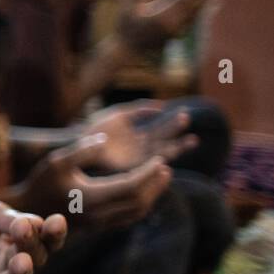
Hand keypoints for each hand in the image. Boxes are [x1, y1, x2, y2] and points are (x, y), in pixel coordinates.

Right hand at [19, 134, 171, 230]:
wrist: (28, 211)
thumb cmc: (40, 183)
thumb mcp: (57, 161)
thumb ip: (82, 150)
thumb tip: (106, 142)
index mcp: (91, 197)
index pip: (132, 186)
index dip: (149, 173)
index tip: (161, 160)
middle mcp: (98, 214)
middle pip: (139, 202)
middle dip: (156, 185)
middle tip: (166, 169)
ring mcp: (99, 224)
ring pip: (136, 213)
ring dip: (152, 196)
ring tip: (160, 180)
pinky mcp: (98, 227)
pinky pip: (128, 218)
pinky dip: (141, 204)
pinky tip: (143, 192)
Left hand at [83, 100, 197, 170]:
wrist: (79, 140)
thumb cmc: (97, 127)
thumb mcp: (121, 114)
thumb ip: (139, 110)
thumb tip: (162, 105)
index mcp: (140, 136)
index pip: (161, 130)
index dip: (173, 124)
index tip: (185, 115)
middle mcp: (141, 148)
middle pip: (165, 144)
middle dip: (179, 141)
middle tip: (194, 137)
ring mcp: (136, 158)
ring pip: (160, 155)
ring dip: (175, 149)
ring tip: (191, 142)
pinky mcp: (129, 167)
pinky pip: (145, 164)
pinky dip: (156, 160)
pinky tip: (167, 155)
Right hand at [115, 0, 214, 52]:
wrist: (129, 52)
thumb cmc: (126, 28)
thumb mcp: (126, 9)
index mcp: (160, 18)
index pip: (181, 2)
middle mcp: (172, 25)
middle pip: (191, 8)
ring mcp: (176, 31)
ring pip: (193, 15)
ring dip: (204, 4)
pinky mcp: (177, 35)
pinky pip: (192, 21)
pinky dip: (200, 12)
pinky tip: (209, 5)